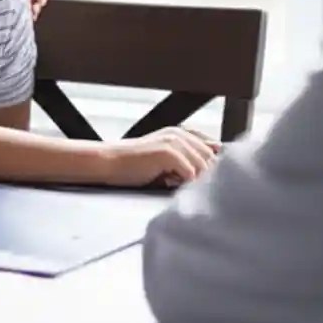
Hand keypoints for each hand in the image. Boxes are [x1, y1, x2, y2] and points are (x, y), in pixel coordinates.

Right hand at [100, 127, 220, 187]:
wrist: (109, 163)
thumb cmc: (133, 166)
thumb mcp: (164, 160)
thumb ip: (185, 161)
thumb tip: (209, 173)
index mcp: (180, 133)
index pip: (211, 147)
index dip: (212, 165)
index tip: (209, 180)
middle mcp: (180, 134)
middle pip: (211, 158)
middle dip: (208, 175)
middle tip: (195, 189)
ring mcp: (174, 142)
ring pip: (203, 166)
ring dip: (196, 181)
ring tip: (182, 189)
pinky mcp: (168, 152)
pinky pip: (191, 173)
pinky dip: (186, 184)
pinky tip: (174, 187)